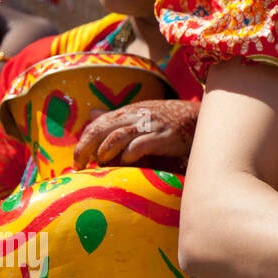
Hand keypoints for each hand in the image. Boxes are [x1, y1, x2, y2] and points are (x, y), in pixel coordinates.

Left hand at [73, 99, 198, 169]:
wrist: (200, 118)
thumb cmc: (167, 119)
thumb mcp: (140, 113)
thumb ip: (116, 116)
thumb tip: (91, 114)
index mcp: (128, 111)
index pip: (97, 123)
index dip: (83, 141)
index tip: (78, 160)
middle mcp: (135, 116)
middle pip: (102, 130)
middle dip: (86, 148)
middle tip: (81, 166)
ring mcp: (149, 126)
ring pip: (117, 137)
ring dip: (105, 152)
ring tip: (102, 165)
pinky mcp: (163, 137)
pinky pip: (140, 145)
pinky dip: (129, 155)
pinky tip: (127, 163)